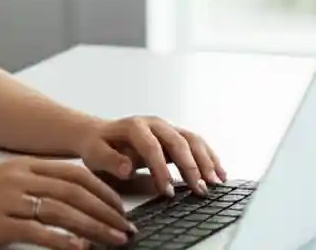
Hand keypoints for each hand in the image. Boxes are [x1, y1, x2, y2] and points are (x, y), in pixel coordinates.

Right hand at [0, 157, 136, 248]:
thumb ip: (29, 184)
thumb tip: (64, 199)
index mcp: (21, 165)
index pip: (74, 173)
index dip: (103, 190)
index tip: (119, 207)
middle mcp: (18, 178)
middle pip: (76, 191)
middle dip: (107, 210)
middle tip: (126, 227)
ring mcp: (8, 200)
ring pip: (64, 211)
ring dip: (95, 227)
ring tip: (115, 240)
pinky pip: (39, 232)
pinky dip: (64, 241)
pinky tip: (80, 249)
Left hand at [76, 116, 226, 197]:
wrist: (98, 135)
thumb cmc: (97, 146)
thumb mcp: (95, 154)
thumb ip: (110, 161)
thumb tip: (126, 167)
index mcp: (134, 126)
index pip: (151, 147)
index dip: (161, 169)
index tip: (166, 191)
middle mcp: (154, 123)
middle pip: (178, 141)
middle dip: (191, 167)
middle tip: (200, 190)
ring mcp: (166, 128)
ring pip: (192, 140)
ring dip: (206, 161)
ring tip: (216, 183)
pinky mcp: (174, 135)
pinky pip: (196, 144)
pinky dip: (210, 158)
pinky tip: (220, 174)